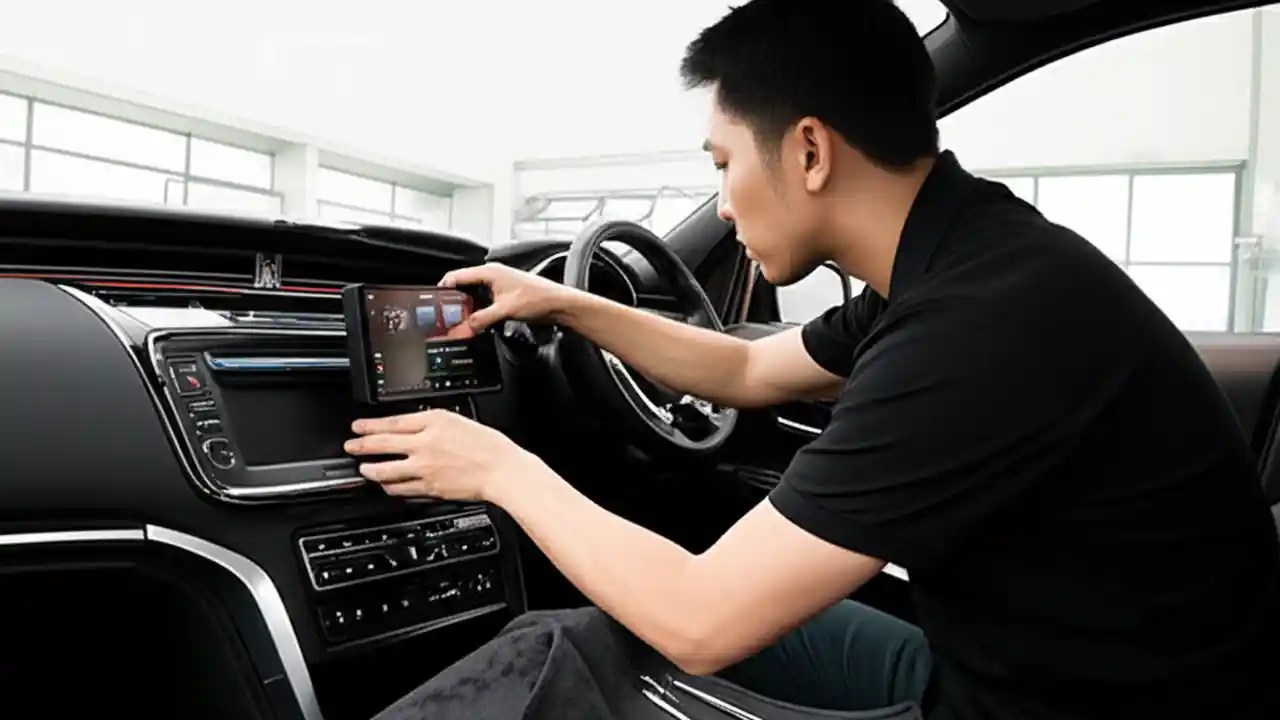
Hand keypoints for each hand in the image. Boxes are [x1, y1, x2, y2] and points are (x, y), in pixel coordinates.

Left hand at [344, 410, 548, 502]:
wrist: (503, 470)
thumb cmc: (489, 446)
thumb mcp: (459, 420)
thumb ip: (432, 423)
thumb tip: (409, 428)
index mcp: (434, 422)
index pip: (392, 422)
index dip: (370, 425)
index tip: (358, 427)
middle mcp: (425, 444)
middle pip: (382, 445)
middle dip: (361, 446)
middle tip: (351, 446)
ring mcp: (425, 468)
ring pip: (385, 471)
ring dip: (370, 470)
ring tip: (364, 469)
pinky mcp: (429, 488)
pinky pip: (401, 489)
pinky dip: (390, 487)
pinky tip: (387, 486)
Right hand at [440, 263, 577, 331]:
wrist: (559, 304)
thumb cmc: (538, 299)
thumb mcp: (505, 310)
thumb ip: (482, 319)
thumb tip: (465, 327)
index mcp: (490, 271)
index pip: (457, 276)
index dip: (444, 287)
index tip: (434, 301)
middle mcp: (492, 275)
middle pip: (464, 286)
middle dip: (454, 301)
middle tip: (446, 316)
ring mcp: (498, 285)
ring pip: (474, 295)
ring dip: (467, 308)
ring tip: (460, 321)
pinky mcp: (504, 296)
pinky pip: (484, 302)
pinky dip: (478, 311)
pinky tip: (477, 321)